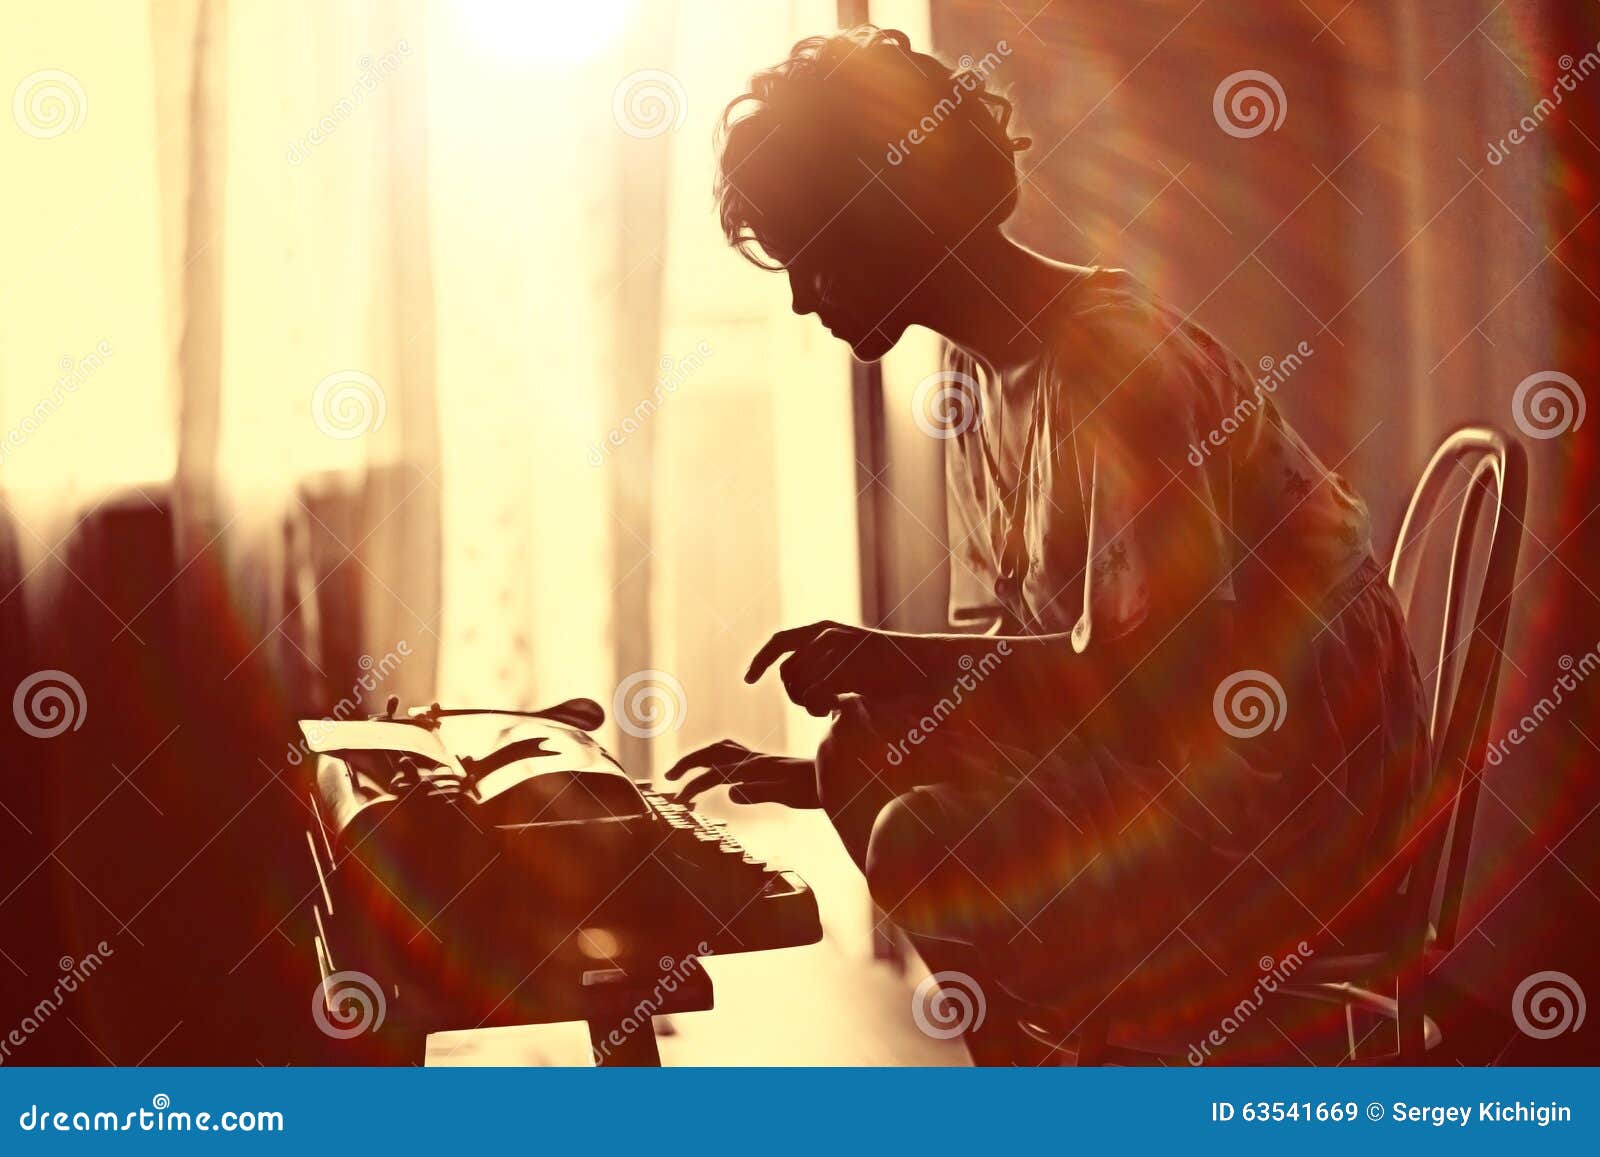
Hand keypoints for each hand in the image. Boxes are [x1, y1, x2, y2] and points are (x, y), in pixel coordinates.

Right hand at [664, 739, 819, 808]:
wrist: (840, 778)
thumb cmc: (817, 788)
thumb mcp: (789, 793)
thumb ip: (759, 790)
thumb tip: (729, 792)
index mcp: (757, 767)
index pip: (718, 772)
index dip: (696, 784)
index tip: (680, 799)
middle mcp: (757, 760)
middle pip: (714, 753)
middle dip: (689, 762)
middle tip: (668, 776)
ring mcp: (761, 761)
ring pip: (723, 751)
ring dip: (700, 759)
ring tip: (683, 773)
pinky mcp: (767, 767)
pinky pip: (735, 758)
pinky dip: (717, 762)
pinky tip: (716, 776)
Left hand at [745, 621, 934, 714]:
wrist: (925, 668)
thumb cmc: (893, 674)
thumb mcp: (855, 665)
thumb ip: (829, 670)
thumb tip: (807, 690)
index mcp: (825, 630)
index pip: (780, 642)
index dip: (761, 660)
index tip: (748, 680)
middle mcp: (826, 634)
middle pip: (786, 672)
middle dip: (795, 695)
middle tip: (818, 706)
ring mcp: (836, 647)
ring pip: (798, 684)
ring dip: (808, 703)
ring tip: (832, 706)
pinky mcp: (844, 664)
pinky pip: (813, 693)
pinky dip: (818, 706)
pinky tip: (837, 706)